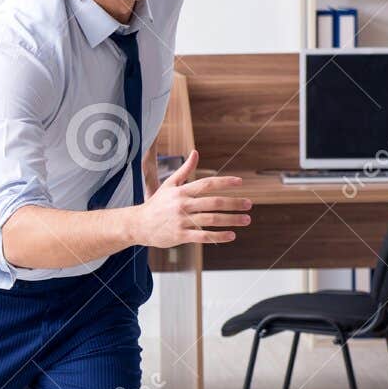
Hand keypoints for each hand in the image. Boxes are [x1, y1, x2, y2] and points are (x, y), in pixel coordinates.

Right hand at [131, 151, 250, 248]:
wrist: (138, 224)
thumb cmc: (156, 204)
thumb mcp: (169, 184)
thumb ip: (185, 170)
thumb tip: (196, 152)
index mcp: (181, 191)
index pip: (207, 184)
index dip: (225, 182)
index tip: (240, 182)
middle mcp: (183, 205)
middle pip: (214, 203)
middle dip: (234, 203)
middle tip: (249, 205)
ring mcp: (182, 221)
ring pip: (212, 220)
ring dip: (231, 220)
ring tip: (246, 220)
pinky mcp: (180, 235)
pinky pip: (203, 236)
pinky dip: (219, 236)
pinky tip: (231, 235)